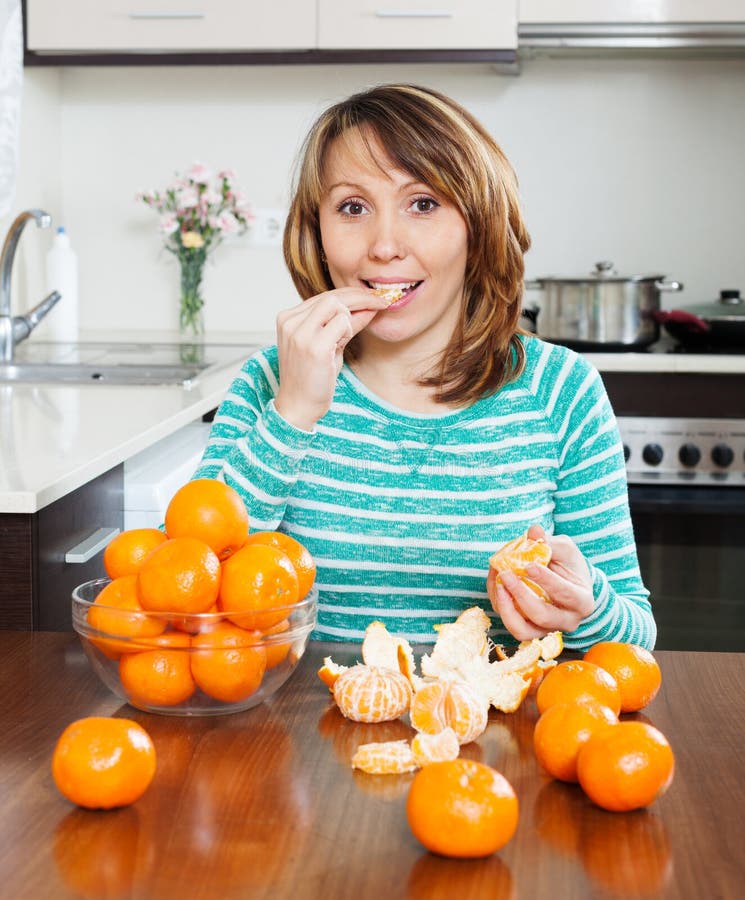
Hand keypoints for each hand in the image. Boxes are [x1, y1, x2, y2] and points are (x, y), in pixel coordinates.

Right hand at [274, 287, 388, 430]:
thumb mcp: (328, 345)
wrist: (298, 406)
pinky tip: (341, 345)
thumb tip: (369, 306)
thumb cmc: (311, 378)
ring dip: (350, 320)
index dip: (351, 295)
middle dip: (361, 297)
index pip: (324, 296)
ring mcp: (300, 333)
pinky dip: (348, 331)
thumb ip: (345, 325)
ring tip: (343, 340)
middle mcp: (290, 321)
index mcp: (288, 318)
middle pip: (332, 295)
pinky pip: (342, 323)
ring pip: (337, 305)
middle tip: (382, 302)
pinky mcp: (314, 346)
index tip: (372, 298)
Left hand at [487, 524, 593, 640]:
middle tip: (506, 573)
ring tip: (498, 584)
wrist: (568, 585)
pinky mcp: (530, 631)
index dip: (546, 580)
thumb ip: (551, 542)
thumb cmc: (568, 566)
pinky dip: (501, 606)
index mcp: (582, 601)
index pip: (565, 593)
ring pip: (522, 630)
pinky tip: (496, 585)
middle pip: (542, 616)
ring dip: (506, 608)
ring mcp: (547, 630)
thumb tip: (534, 531)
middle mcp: (567, 621)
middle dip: (521, 595)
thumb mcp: (565, 550)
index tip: (529, 565)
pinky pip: (511, 625)